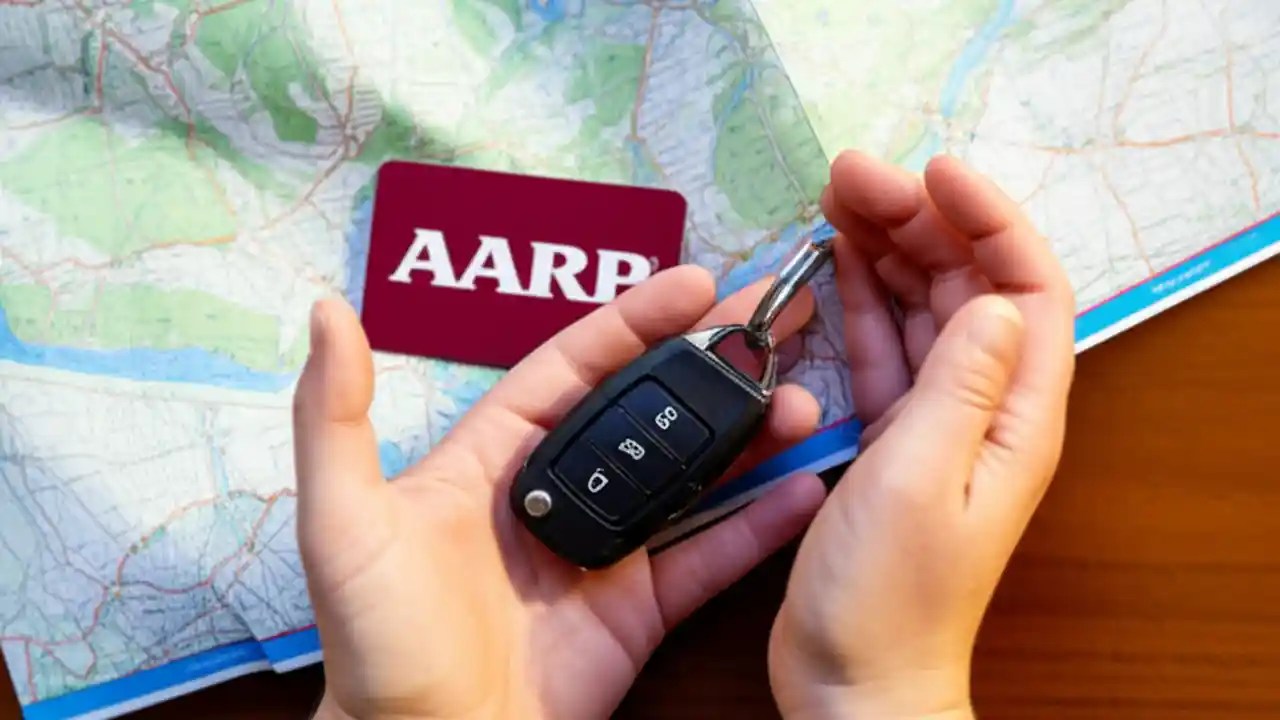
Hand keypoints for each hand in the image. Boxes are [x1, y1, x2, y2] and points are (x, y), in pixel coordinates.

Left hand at [293, 267, 827, 719]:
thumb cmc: (376, 641)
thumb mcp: (343, 521)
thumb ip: (334, 417)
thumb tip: (326, 311)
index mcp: (495, 455)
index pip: (576, 366)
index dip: (636, 321)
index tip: (698, 284)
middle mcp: (557, 492)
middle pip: (649, 409)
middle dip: (711, 364)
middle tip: (776, 321)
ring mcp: (605, 551)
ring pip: (689, 476)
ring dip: (745, 437)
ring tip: (803, 400)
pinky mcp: (639, 612)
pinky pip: (709, 558)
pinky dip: (758, 526)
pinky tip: (803, 490)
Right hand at [768, 152, 1076, 718]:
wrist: (852, 679)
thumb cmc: (888, 597)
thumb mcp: (921, 477)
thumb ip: (960, 383)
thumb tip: (996, 297)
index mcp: (1014, 417)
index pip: (1027, 289)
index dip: (988, 221)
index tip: (932, 173)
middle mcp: (984, 409)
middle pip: (967, 287)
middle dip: (917, 221)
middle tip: (850, 175)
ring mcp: (935, 422)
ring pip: (921, 310)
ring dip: (886, 250)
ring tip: (837, 200)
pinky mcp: (888, 439)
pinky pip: (883, 350)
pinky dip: (861, 302)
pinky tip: (837, 265)